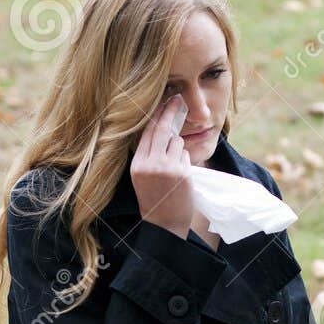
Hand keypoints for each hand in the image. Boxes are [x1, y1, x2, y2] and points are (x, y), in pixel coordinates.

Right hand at [130, 94, 194, 236]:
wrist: (164, 224)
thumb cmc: (154, 199)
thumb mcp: (141, 176)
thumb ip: (148, 154)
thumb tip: (160, 128)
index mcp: (137, 164)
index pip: (146, 133)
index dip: (155, 115)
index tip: (162, 102)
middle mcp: (150, 164)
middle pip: (161, 129)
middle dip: (170, 111)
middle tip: (176, 98)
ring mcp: (167, 168)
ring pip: (176, 142)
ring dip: (177, 148)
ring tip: (172, 168)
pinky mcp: (182, 173)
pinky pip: (185, 154)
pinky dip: (184, 160)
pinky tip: (179, 175)